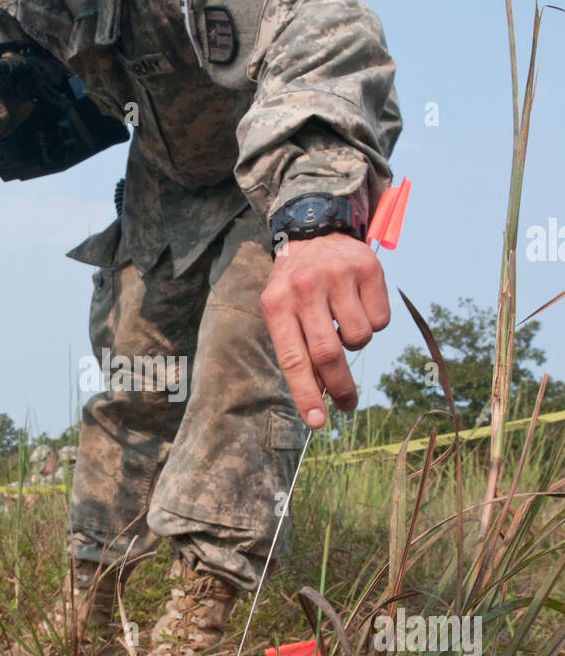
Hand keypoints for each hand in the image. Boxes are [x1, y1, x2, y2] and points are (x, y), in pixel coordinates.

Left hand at [259, 233, 389, 428]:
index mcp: (276, 303)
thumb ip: (297, 350)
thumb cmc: (294, 286)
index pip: (292, 358)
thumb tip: (320, 395)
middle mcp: (305, 287)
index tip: (317, 422)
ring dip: (355, 344)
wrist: (314, 233)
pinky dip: (372, 323)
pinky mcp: (368, 268)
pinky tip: (357, 304)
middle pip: (328, 353)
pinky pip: (380, 320)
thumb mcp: (282, 312)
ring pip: (359, 337)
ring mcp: (338, 275)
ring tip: (342, 323)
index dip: (305, 394)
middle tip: (347, 404)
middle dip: (340, 387)